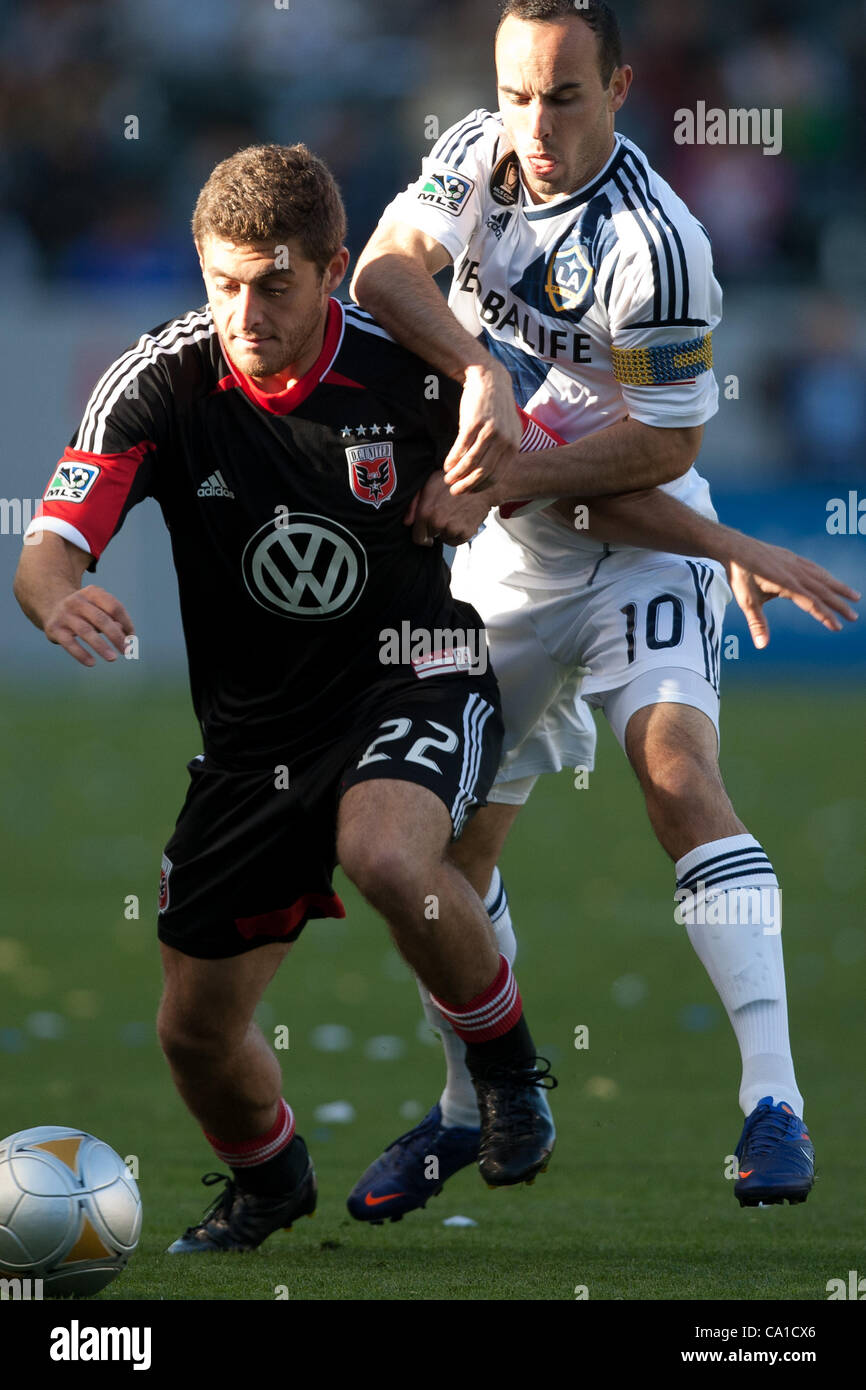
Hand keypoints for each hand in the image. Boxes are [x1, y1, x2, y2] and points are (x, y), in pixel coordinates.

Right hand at [43, 584, 135, 666]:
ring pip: (85, 631)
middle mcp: (77, 601)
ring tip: (113, 658)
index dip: (126, 623)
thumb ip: (113, 620)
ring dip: (101, 646)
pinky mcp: (54, 628)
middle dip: (116, 636)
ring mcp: (64, 614)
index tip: (132, 638)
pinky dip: (81, 654)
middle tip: (126, 651)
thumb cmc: (85, 612)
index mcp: (93, 592)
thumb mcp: (99, 610)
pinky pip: (69, 643)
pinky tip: (92, 663)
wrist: (52, 608)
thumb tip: (125, 635)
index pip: (114, 607)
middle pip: (101, 619)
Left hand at [405, 470, 494, 545]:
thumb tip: (407, 522)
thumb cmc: (453, 479)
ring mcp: (453, 528)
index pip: (418, 538)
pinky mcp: (466, 532)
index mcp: (425, 512)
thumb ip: (414, 504)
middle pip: (432, 536)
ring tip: (454, 514)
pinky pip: (457, 541)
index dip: (421, 536)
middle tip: (444, 513)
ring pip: (445, 538)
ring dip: (447, 530)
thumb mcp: (428, 485)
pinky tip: (461, 519)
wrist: (477, 479)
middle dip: (435, 528)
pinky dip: (458, 534)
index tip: (426, 534)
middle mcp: (438, 522)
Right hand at [442, 362, 520, 494]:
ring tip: (447, 480)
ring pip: (471, 463)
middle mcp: (504, 440)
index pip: (497, 476)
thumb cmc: (495, 408)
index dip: (481, 487)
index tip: (468, 492)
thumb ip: (501, 450)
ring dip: (457, 475)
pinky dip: (452, 460)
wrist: (490, 379)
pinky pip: (461, 448)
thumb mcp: (506, 430)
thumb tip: (489, 474)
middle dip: (467, 486)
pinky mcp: (474, 423)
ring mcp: (490, 431)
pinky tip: (446, 465)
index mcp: (514, 445)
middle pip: (484, 473)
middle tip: (454, 492)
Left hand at [726, 540, 858, 648]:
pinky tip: (831, 581)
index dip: (825, 616)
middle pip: (823, 590)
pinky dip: (826, 576)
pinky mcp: (791, 558)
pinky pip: (814, 568)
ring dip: (839, 587)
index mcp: (786, 584)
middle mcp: (795, 572)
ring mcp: (795, 563)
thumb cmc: (739, 575)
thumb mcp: (746, 601)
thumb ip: (757, 623)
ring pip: (823, 577)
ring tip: (855, 596)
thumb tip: (762, 646)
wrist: (734, 548)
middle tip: (854, 617)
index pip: (812, 603)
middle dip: (839, 605)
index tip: (837, 627)